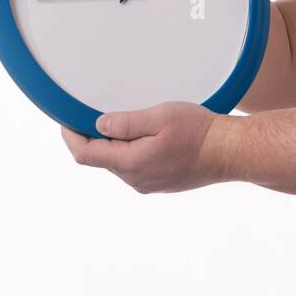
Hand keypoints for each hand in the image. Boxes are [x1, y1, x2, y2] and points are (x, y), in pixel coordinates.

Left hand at [60, 102, 227, 193]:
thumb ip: (126, 122)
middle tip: (98, 111)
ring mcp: (148, 184)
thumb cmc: (199, 132)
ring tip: (130, 121)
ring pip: (118, 162)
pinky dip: (131, 151)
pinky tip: (148, 135)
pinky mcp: (159, 183)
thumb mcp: (160, 116)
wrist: (228, 152)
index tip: (66, 120)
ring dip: (116, 143)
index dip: (70, 136)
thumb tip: (98, 125)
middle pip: (101, 158)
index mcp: (131, 163)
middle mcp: (136, 179)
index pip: (85, 154)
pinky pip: (135, 167)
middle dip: (94, 136)